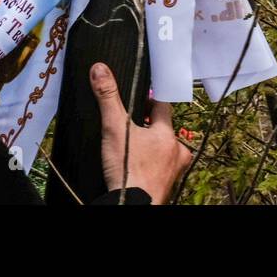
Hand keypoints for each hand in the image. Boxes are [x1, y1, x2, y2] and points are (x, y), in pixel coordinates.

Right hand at [89, 62, 191, 203]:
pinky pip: (161, 168)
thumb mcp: (115, 129)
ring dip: (151, 146)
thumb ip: (108, 98)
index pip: (163, 106)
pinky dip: (150, 164)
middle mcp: (177, 151)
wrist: (132, 206)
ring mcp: (174, 171)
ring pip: (164, 149)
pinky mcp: (167, 186)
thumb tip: (100, 69)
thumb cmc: (129, 170)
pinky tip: (136, 165)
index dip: (150, 99)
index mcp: (167, 133)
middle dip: (148, 125)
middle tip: (130, 124)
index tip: (139, 97)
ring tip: (132, 146)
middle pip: (163, 128)